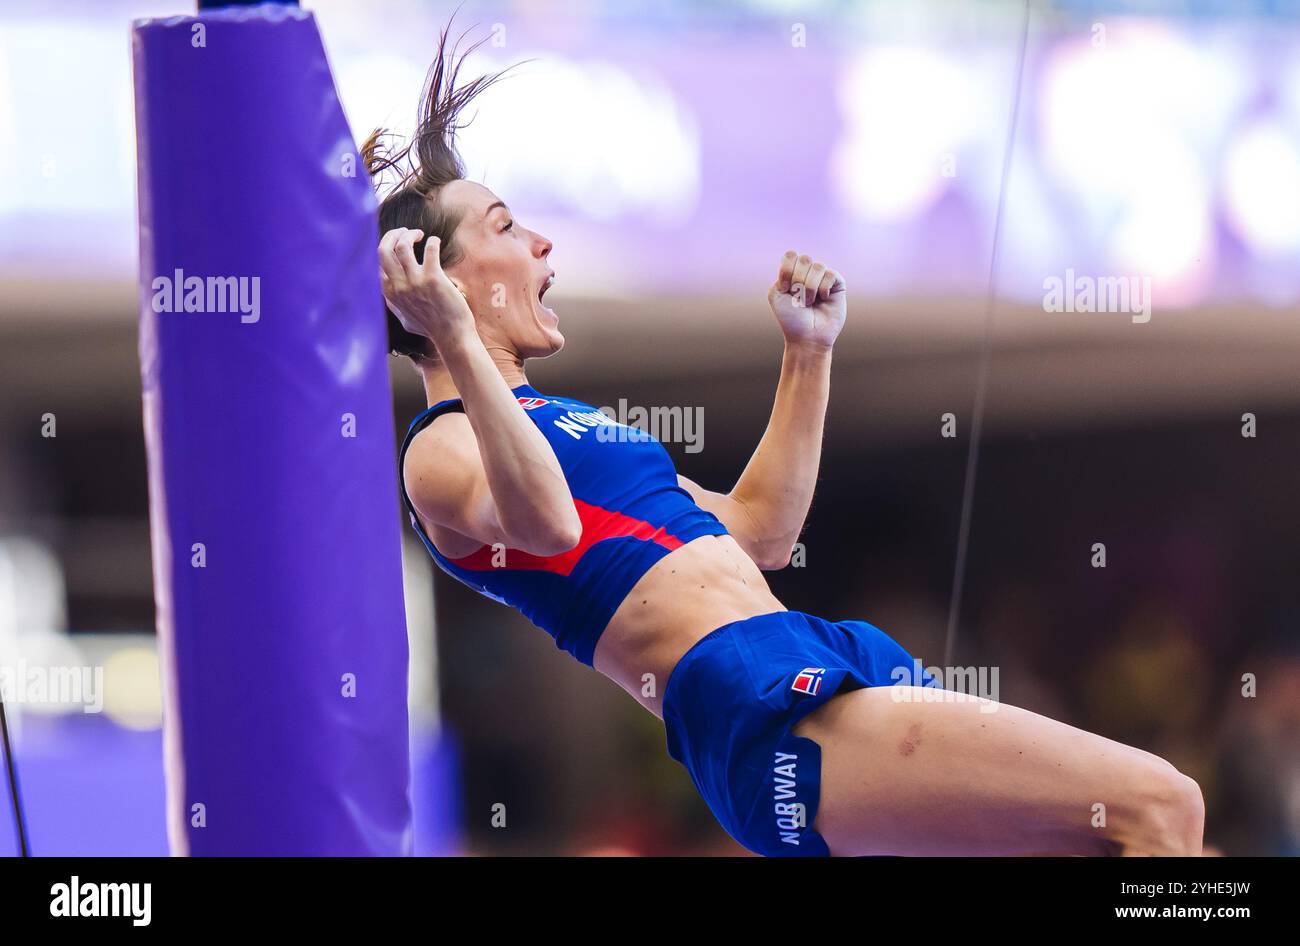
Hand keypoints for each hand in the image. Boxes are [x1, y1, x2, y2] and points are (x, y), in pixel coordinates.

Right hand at [378, 228, 474, 344]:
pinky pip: (429, 249)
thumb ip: (394, 304)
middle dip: (393, 234)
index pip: (377, 261)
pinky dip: (432, 242)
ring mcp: (415, 282)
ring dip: (410, 234)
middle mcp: (398, 286)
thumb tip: (388, 293)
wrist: (451, 335)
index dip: (386, 246)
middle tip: (406, 232)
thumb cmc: (430, 327)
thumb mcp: (404, 318)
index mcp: (389, 293)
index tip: (396, 241)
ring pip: (402, 246)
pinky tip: (435, 243)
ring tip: (420, 235)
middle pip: (384, 249)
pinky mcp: (434, 279)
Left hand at [767, 250, 845, 350]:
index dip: (787, 271)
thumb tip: (802, 261)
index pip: (791, 256)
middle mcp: (809, 273)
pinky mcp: (838, 284)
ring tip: (809, 303)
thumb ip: (782, 273)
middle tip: (798, 299)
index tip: (785, 290)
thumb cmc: (791, 318)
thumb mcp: (776, 294)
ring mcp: (823, 278)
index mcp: (793, 273)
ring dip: (810, 288)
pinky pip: (830, 274)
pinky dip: (823, 289)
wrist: (807, 337)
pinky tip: (823, 299)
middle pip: (804, 259)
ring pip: (818, 267)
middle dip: (798, 281)